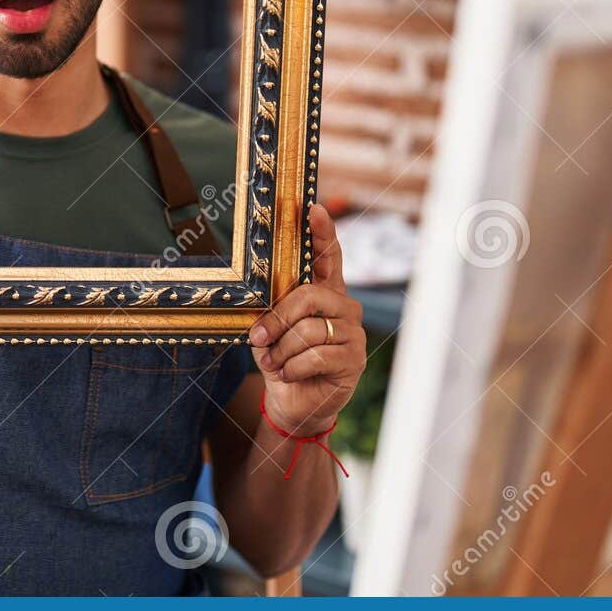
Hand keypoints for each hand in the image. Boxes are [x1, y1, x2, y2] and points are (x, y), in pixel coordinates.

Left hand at [246, 204, 366, 435]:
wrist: (294, 402)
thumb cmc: (282, 358)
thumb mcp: (272, 329)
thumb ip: (273, 308)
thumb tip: (258, 298)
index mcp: (324, 292)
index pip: (328, 256)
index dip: (322, 232)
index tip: (312, 208)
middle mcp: (344, 307)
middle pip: (309, 296)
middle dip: (277, 319)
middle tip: (257, 336)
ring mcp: (353, 333)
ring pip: (309, 330)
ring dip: (281, 350)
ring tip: (272, 362)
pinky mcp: (354, 360)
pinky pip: (315, 356)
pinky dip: (292, 368)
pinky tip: (288, 374)